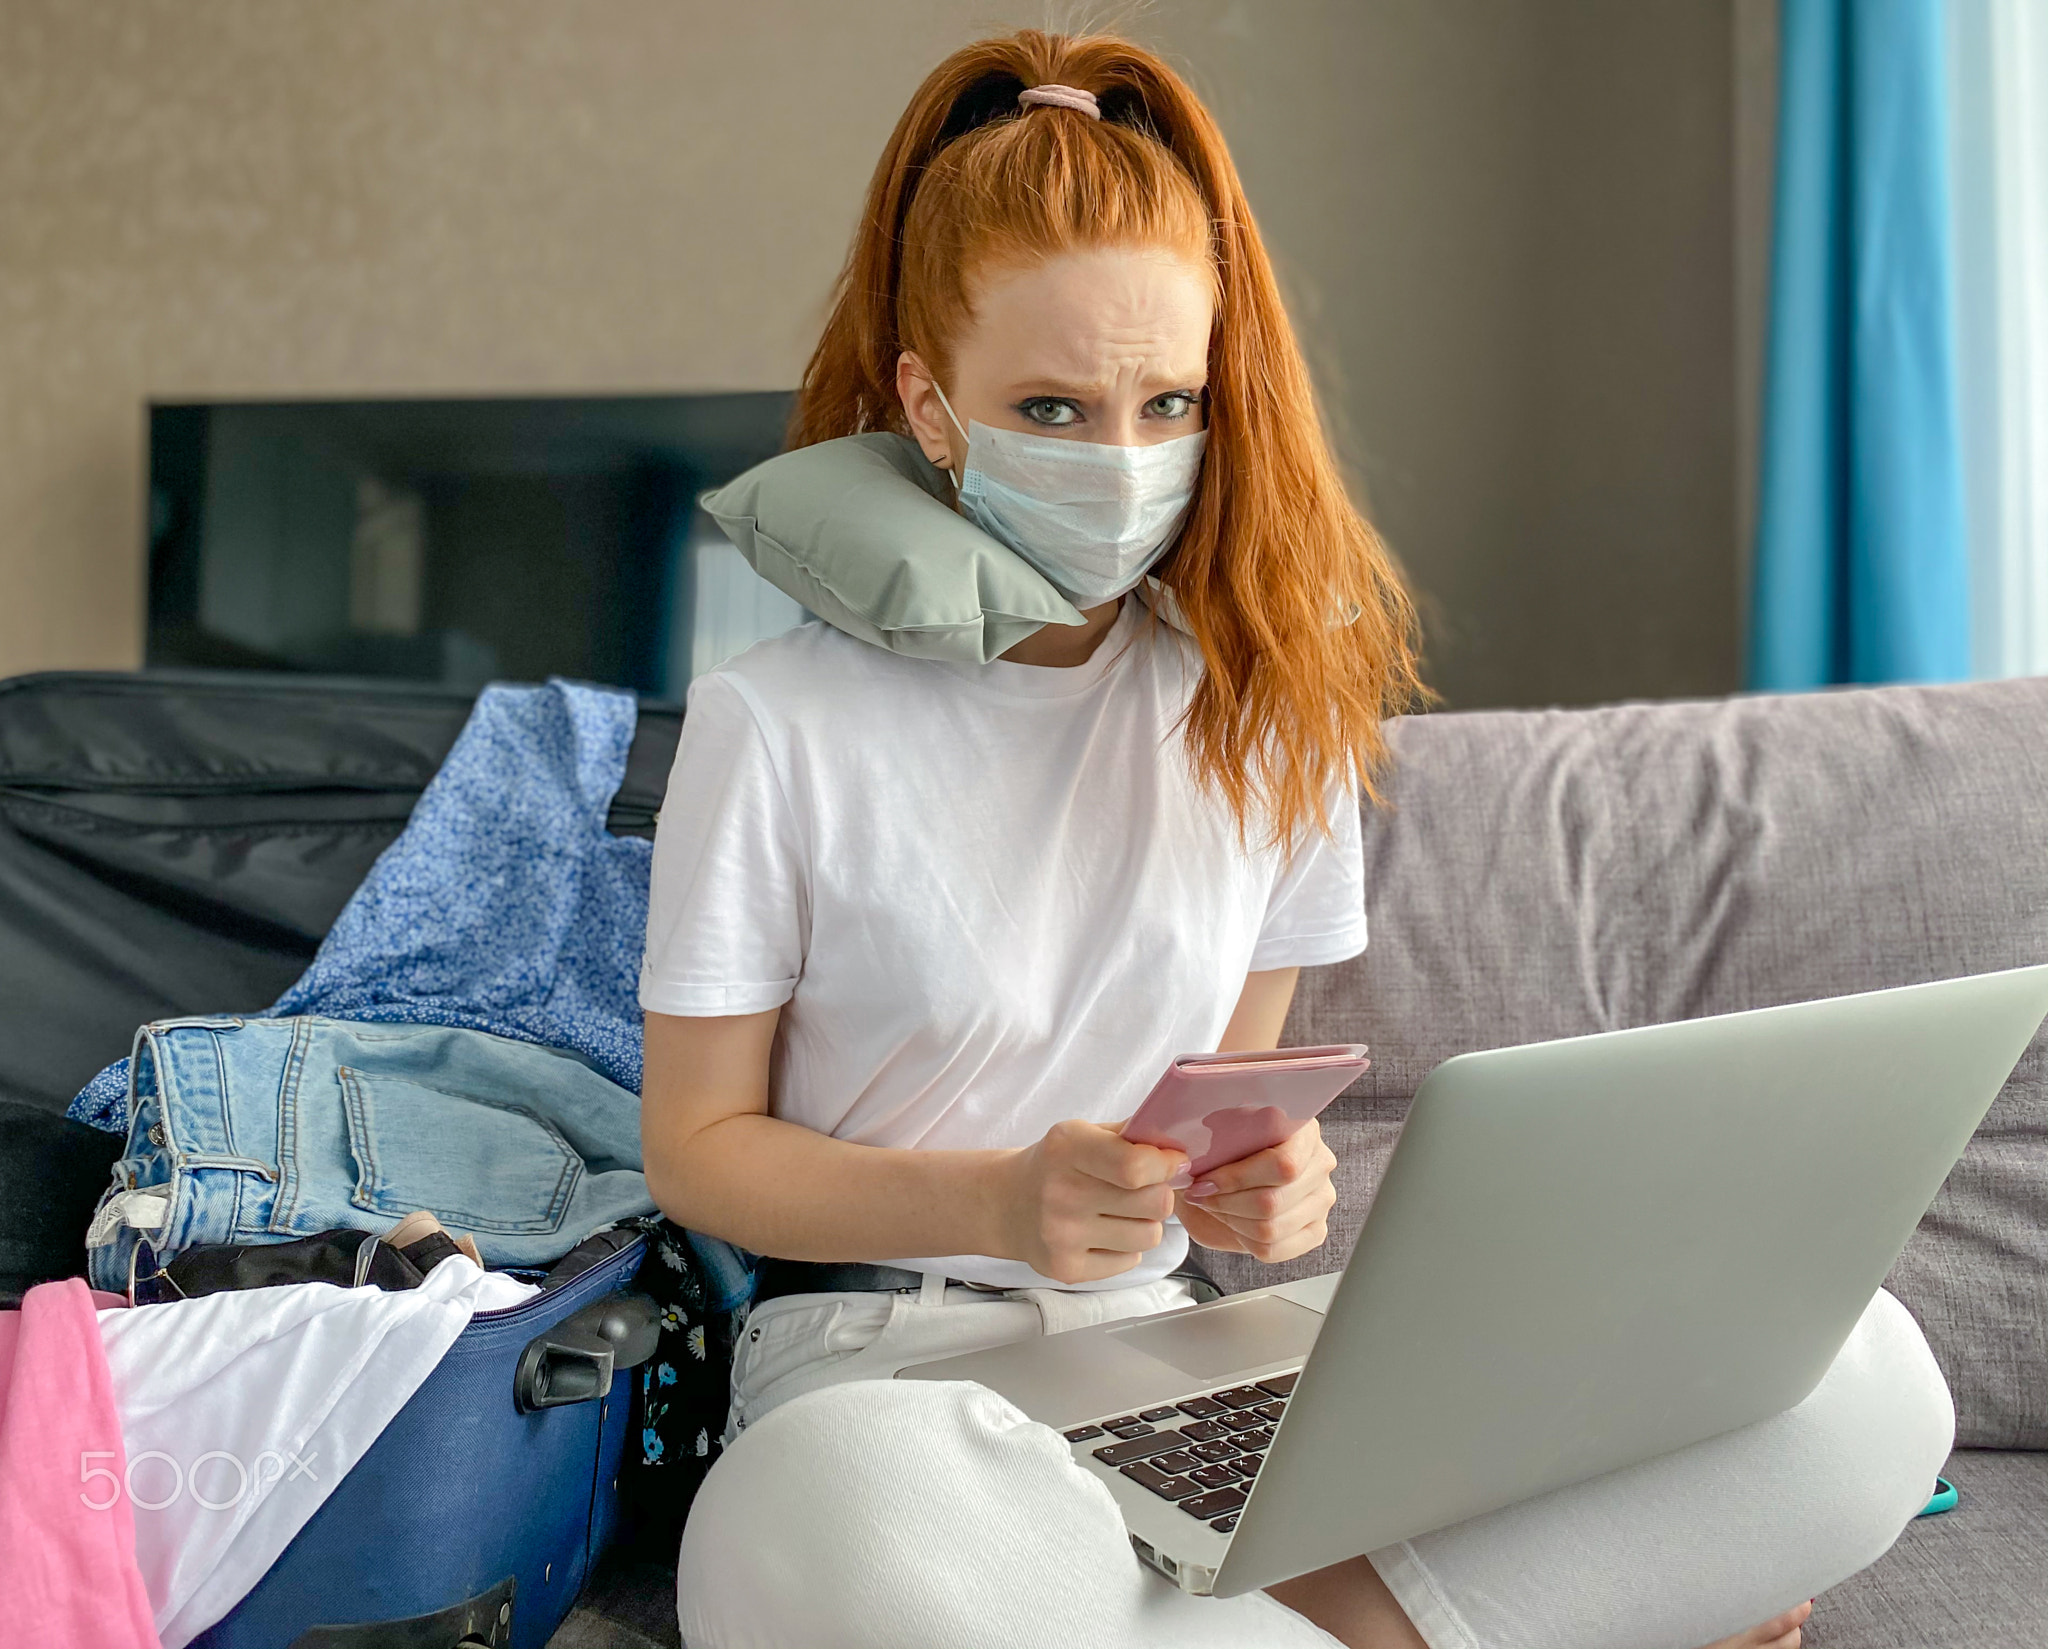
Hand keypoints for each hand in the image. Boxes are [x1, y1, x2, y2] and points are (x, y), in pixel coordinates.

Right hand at [991, 1119, 1185, 1284]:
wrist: (1005, 1204)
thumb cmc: (1056, 1165)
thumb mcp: (1083, 1133)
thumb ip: (1129, 1135)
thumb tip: (1178, 1149)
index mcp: (1068, 1149)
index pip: (1135, 1166)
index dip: (1165, 1165)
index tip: (1171, 1163)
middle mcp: (1061, 1194)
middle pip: (1153, 1203)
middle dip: (1159, 1193)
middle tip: (1144, 1189)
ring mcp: (1062, 1236)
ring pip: (1149, 1236)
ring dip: (1145, 1223)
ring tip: (1121, 1213)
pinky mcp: (1066, 1269)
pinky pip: (1130, 1261)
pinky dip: (1126, 1248)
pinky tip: (1103, 1233)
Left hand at [1177, 1118, 1336, 1263]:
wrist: (1222, 1172)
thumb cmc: (1220, 1149)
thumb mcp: (1212, 1132)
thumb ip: (1211, 1136)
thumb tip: (1194, 1157)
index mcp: (1302, 1128)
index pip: (1283, 1165)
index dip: (1237, 1179)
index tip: (1202, 1181)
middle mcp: (1320, 1163)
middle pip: (1273, 1201)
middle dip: (1225, 1202)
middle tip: (1200, 1195)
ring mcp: (1321, 1199)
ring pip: (1271, 1229)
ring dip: (1231, 1220)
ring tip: (1214, 1205)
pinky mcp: (1315, 1230)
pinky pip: (1274, 1249)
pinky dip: (1244, 1239)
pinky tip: (1234, 1221)